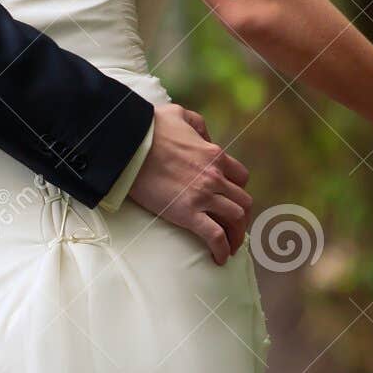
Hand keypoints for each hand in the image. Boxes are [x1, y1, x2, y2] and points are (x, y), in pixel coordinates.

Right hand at [128, 104, 252, 263]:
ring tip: (230, 247)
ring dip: (236, 235)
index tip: (230, 201)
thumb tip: (203, 135)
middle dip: (241, 217)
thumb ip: (196, 123)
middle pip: (243, 202)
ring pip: (235, 220)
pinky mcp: (188, 213)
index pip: (241, 177)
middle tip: (233, 228)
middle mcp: (215, 176)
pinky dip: (221, 249)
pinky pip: (215, 236)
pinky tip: (219, 258)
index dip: (237, 191)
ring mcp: (203, 196)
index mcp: (214, 155)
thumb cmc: (149, 128)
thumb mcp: (178, 114)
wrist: (129, 145)